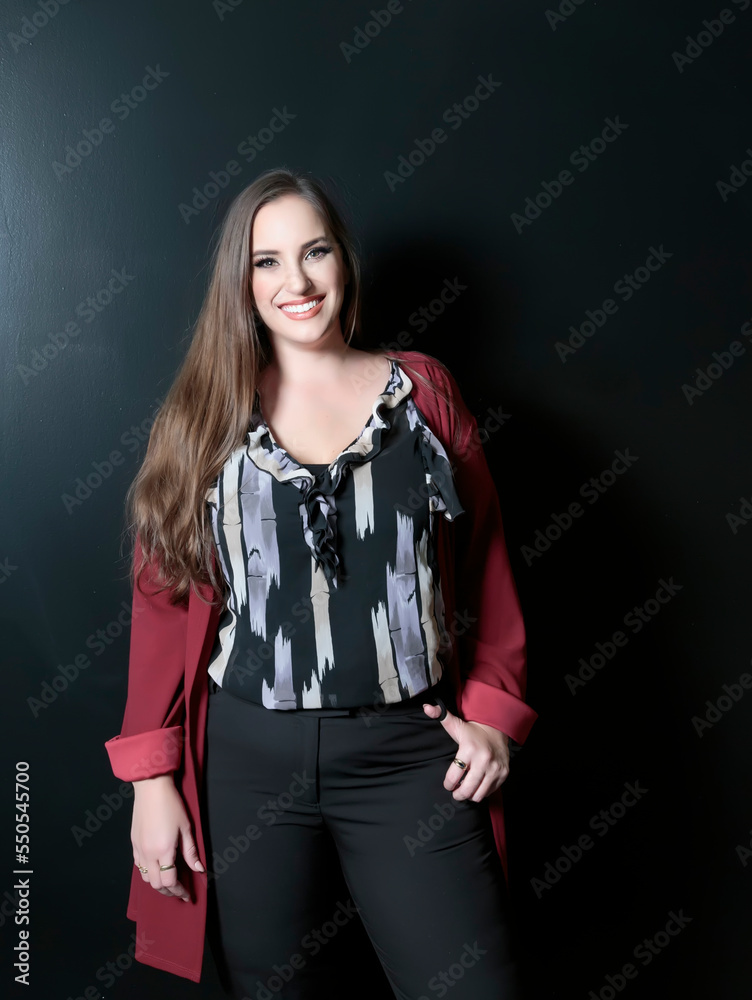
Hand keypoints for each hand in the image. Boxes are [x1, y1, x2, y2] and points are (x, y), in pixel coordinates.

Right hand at [131, 774, 204, 901]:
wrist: (151, 788)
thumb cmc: (171, 805)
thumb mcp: (186, 828)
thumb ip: (191, 852)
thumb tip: (199, 869)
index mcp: (163, 851)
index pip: (170, 881)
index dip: (179, 891)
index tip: (187, 894)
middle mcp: (148, 854)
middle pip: (156, 884)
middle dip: (169, 891)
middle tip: (180, 890)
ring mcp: (139, 849)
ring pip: (145, 877)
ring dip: (157, 883)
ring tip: (169, 881)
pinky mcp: (133, 843)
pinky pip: (138, 866)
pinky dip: (147, 873)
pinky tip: (156, 868)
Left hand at [422, 703, 509, 801]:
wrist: (497, 729)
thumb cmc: (472, 731)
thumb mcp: (456, 724)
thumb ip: (441, 716)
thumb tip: (426, 708)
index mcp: (469, 749)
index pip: (454, 776)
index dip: (448, 784)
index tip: (448, 784)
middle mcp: (483, 760)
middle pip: (467, 790)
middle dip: (458, 794)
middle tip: (456, 792)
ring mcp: (495, 768)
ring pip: (479, 795)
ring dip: (470, 795)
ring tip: (466, 789)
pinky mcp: (503, 774)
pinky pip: (490, 792)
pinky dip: (483, 791)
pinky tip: (478, 784)